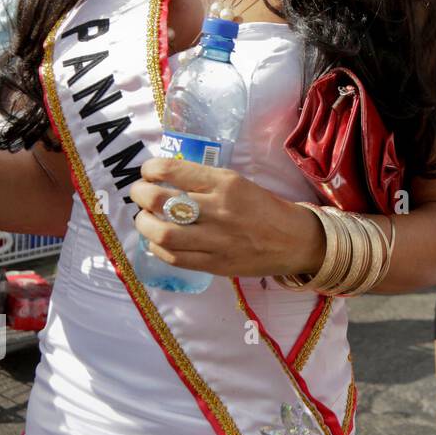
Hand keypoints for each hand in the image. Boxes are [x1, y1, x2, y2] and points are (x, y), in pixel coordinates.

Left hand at [129, 157, 324, 279]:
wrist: (295, 240)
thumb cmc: (266, 208)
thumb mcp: (240, 183)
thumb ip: (206, 182)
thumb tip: (166, 181)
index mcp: (226, 183)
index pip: (172, 170)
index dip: (150, 170)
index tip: (149, 173)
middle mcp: (219, 209)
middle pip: (160, 201)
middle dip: (140, 195)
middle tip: (140, 194)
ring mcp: (217, 239)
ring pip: (162, 233)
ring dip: (144, 224)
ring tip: (146, 219)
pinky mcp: (216, 264)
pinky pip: (175, 258)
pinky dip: (158, 248)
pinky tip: (159, 242)